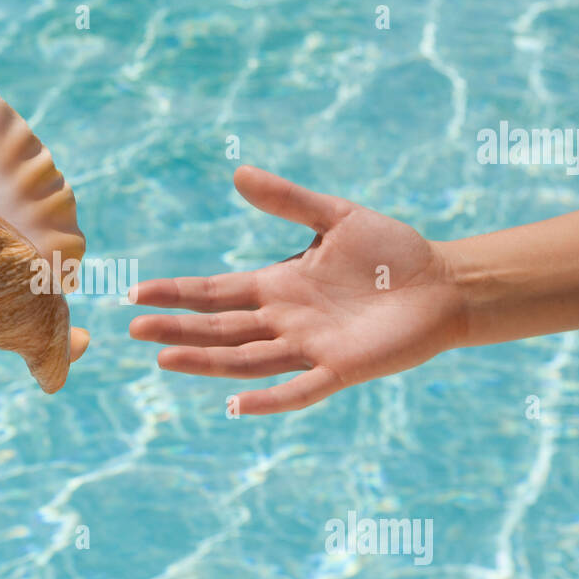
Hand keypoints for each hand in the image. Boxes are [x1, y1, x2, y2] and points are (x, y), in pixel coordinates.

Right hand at [129, 166, 465, 413]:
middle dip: (177, 329)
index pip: (214, 293)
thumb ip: (287, 200)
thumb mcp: (335, 216)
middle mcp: (284, 320)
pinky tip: (238, 405)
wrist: (444, 283)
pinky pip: (299, 389)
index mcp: (277, 286)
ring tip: (163, 360)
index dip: (176, 293)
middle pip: (219, 329)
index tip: (135, 294)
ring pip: (245, 359)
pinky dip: (269, 400)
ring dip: (205, 363)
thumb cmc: (393, 251)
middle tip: (134, 329)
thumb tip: (238, 173)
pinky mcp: (342, 368)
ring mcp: (309, 347)